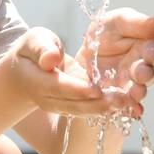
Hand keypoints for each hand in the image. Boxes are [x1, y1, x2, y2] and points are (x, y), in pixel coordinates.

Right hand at [9, 26, 131, 116]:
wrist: (26, 71)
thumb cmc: (32, 50)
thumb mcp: (33, 41)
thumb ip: (42, 48)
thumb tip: (50, 60)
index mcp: (36, 82)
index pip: (59, 87)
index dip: (78, 89)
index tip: (97, 89)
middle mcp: (48, 100)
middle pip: (74, 105)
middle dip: (99, 104)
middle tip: (122, 100)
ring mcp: (59, 107)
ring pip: (83, 111)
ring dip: (105, 110)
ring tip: (128, 104)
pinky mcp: (71, 107)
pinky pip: (88, 110)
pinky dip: (106, 109)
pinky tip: (126, 106)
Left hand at [74, 8, 153, 116]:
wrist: (85, 53)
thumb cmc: (106, 32)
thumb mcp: (118, 22)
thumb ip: (138, 23)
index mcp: (148, 47)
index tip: (150, 53)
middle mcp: (144, 68)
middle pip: (150, 74)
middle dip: (146, 74)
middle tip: (140, 74)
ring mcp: (132, 85)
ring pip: (138, 91)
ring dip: (137, 93)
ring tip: (134, 94)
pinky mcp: (118, 97)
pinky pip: (126, 105)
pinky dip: (129, 109)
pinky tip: (132, 112)